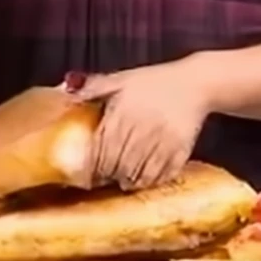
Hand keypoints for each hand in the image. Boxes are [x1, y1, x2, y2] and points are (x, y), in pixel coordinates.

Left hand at [68, 58, 212, 190]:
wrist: (195, 83)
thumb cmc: (154, 81)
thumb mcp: (122, 79)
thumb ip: (93, 86)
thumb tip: (65, 90)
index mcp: (123, 112)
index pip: (101, 150)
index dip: (91, 167)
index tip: (85, 174)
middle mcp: (141, 129)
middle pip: (117, 166)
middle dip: (106, 176)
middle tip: (100, 180)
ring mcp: (162, 143)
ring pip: (137, 175)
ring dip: (125, 181)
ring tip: (120, 180)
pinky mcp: (180, 152)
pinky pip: (160, 176)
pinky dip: (148, 181)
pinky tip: (141, 178)